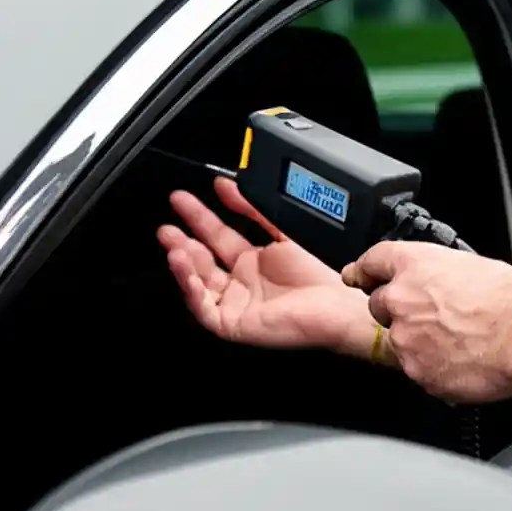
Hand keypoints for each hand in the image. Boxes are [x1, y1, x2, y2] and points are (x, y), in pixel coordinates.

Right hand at [158, 177, 375, 354]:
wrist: (342, 301)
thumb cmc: (324, 272)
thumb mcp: (284, 230)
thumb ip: (255, 209)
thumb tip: (230, 185)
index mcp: (257, 262)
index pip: (220, 237)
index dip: (202, 216)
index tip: (187, 198)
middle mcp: (245, 283)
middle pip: (204, 259)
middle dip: (183, 237)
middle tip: (169, 219)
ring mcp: (238, 304)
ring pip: (199, 284)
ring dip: (183, 261)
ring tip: (171, 240)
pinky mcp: (235, 325)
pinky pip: (204, 308)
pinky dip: (191, 287)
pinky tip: (184, 266)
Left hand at [341, 241, 511, 401]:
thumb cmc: (510, 301)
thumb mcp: (472, 266)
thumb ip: (441, 274)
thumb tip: (440, 282)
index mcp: (414, 265)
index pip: (372, 261)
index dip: (365, 269)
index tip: (358, 275)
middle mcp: (401, 299)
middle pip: (378, 304)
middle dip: (396, 311)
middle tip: (432, 318)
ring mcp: (405, 337)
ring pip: (398, 340)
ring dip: (418, 341)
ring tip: (457, 342)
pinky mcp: (415, 369)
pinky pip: (416, 368)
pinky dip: (433, 366)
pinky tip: (460, 360)